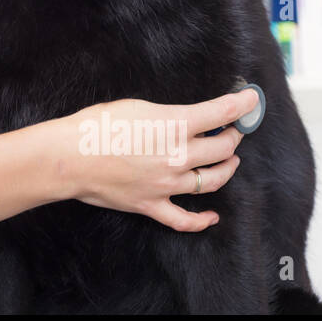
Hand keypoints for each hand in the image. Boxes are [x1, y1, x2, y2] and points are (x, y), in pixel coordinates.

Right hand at [56, 90, 257, 232]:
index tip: (252, 100)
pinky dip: (202, 220)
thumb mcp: (137, 106)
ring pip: (213, 181)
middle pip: (224, 149)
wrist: (69, 157)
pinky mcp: (153, 204)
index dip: (242, 105)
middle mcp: (178, 156)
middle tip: (233, 130)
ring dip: (227, 169)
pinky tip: (212, 216)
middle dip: (234, 136)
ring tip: (229, 160)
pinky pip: (185, 219)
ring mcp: (168, 184)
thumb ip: (169, 115)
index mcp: (174, 126)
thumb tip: (187, 119)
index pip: (221, 113)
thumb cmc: (96, 126)